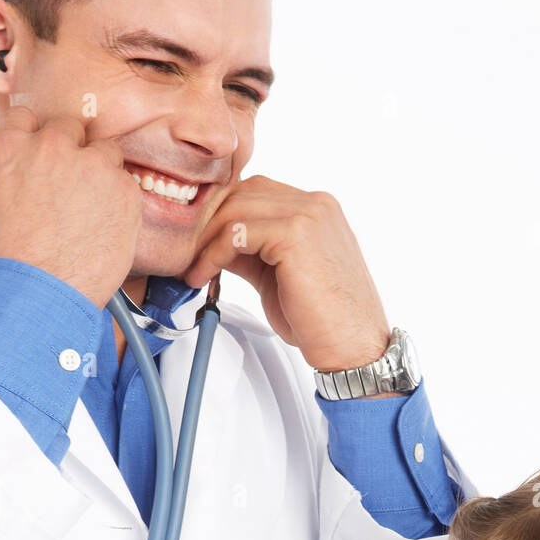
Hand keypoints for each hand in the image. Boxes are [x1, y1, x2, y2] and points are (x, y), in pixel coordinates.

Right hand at [0, 107, 142, 309]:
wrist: (40, 289)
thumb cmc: (13, 258)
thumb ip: (9, 174)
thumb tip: (19, 172)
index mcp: (13, 147)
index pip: (28, 118)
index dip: (40, 138)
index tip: (47, 156)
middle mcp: (53, 147)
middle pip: (72, 129)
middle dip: (74, 153)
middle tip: (74, 188)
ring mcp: (91, 166)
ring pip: (105, 152)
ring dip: (102, 175)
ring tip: (93, 212)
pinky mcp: (123, 189)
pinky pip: (127, 184)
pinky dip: (122, 202)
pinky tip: (107, 226)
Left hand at [183, 174, 390, 370]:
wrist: (352, 347)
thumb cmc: (323, 321)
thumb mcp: (278, 276)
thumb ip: (252, 252)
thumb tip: (215, 244)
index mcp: (316, 209)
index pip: (255, 192)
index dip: (222, 214)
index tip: (198, 243)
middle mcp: (315, 204)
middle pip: (242, 192)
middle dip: (208, 222)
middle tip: (187, 254)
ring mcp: (308, 215)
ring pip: (236, 209)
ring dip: (205, 240)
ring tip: (193, 269)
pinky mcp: (295, 234)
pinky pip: (237, 232)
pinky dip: (213, 253)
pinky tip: (204, 275)